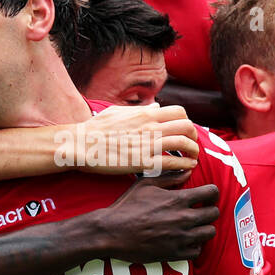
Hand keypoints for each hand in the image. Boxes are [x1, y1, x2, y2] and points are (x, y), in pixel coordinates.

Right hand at [64, 105, 200, 176]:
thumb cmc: (95, 129)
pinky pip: (173, 162)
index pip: (179, 112)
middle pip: (186, 126)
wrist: (80, 145)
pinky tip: (186, 168)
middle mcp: (150, 127)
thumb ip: (140, 109)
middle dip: (194, 136)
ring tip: (194, 158)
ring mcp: (148, 144)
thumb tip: (156, 106)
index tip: (184, 131)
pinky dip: (185, 165)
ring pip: (184, 144)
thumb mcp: (118, 112)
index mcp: (145, 114)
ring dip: (193, 151)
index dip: (186, 121)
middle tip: (192, 144)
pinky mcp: (143, 162)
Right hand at [96, 182, 218, 262]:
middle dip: (209, 210)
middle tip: (200, 210)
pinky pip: (197, 251)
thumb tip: (189, 171)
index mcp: (178, 199)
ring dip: (204, 228)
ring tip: (194, 226)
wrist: (111, 232)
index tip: (207, 196)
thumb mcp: (145, 184)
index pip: (211, 193)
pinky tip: (185, 240)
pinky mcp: (174, 254)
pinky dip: (194, 245)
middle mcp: (183, 218)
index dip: (212, 193)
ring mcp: (180, 238)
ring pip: (209, 233)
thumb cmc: (127, 206)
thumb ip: (170, 177)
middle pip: (214, 213)